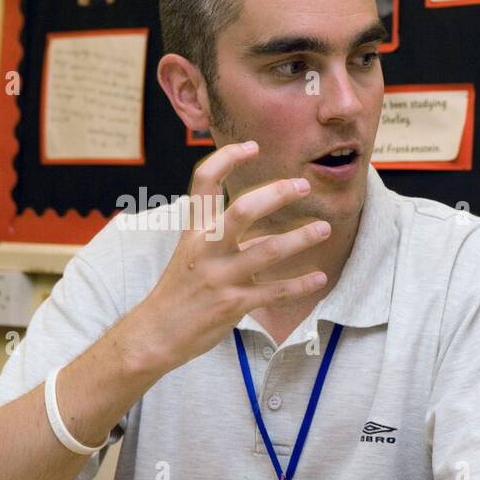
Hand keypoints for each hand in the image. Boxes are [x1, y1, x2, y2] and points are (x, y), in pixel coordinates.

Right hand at [126, 140, 332, 371]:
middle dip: (276, 193)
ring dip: (300, 238)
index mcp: (194, 232)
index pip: (204, 183)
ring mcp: (220, 277)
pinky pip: (274, 291)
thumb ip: (219, 233)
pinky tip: (319, 278)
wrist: (154, 334)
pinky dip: (300, 284)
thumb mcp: (191, 254)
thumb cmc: (179, 292)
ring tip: (324, 229)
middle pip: (244, 210)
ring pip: (267, 250)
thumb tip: (254, 211)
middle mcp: (207, 249)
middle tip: (302, 185)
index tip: (252, 145)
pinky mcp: (233, 304)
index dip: (226, 159)